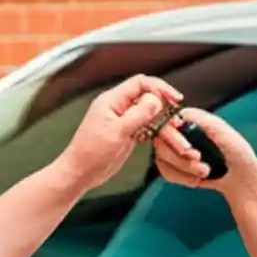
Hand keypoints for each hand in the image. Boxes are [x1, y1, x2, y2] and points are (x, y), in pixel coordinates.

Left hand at [53, 74, 189, 190]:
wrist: (80, 173)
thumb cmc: (90, 153)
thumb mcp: (117, 132)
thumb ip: (137, 115)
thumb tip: (156, 99)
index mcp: (112, 100)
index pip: (140, 83)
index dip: (159, 87)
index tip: (175, 98)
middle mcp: (118, 107)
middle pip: (147, 98)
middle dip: (164, 107)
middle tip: (176, 120)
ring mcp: (123, 120)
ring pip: (149, 114)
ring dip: (163, 122)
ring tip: (175, 133)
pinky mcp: (127, 133)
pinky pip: (146, 127)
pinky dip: (157, 131)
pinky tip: (166, 137)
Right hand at [153, 107, 256, 198]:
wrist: (242, 178)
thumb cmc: (238, 152)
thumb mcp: (224, 133)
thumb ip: (203, 121)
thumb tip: (180, 114)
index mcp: (190, 118)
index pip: (167, 122)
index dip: (173, 138)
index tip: (188, 150)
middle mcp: (178, 131)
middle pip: (161, 143)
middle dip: (181, 159)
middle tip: (202, 166)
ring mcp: (174, 148)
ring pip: (162, 159)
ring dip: (183, 170)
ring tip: (205, 173)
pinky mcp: (173, 165)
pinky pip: (165, 172)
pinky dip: (181, 178)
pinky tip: (196, 180)